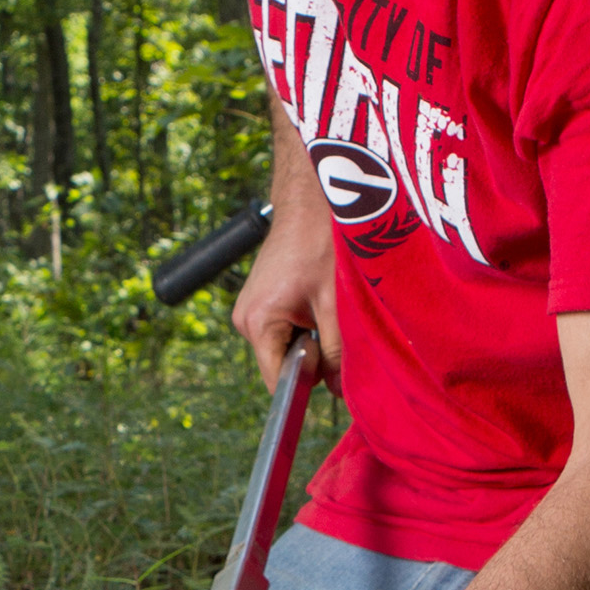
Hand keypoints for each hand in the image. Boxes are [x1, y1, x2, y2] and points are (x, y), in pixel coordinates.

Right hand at [233, 114, 340, 391]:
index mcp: (258, 323)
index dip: (307, 389)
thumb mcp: (336, 304)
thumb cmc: (322, 243)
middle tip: (342, 336)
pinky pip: (287, 329)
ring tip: (332, 312)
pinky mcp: (263, 299)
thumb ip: (337, 352)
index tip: (335, 385)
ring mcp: (252, 309)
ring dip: (314, 341)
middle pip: (283, 365)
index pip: (278, 382)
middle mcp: (246, 319)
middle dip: (315, 361)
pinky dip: (309, 326)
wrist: (310, 198)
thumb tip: (339, 391)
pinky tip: (323, 303)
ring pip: (288, 347)